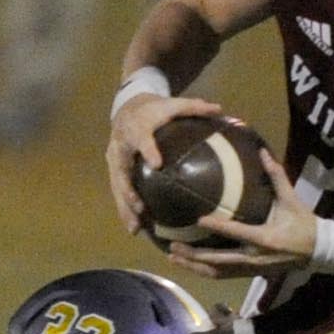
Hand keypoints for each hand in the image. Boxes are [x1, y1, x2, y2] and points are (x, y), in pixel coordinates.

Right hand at [106, 91, 224, 234]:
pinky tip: (135, 227)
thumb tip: (219, 109)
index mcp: (137, 128)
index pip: (141, 139)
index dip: (148, 150)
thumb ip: (194, 107)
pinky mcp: (114, 169)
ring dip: (124, 208)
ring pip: (117, 186)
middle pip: (121, 171)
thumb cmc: (154, 108)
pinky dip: (124, 208)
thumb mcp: (172, 104)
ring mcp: (115, 159)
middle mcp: (121, 145)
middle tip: (140, 208)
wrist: (127, 108)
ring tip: (135, 229)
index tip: (157, 164)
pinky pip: (118, 190)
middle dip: (128, 192)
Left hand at [160, 148, 316, 280]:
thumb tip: (263, 152)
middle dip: (194, 255)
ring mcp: (251, 268)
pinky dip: (205, 272)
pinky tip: (189, 266)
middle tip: (173, 246)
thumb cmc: (304, 223)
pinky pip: (223, 275)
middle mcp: (255, 256)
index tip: (198, 220)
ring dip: (194, 266)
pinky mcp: (250, 274)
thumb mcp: (292, 200)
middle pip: (219, 260)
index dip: (217, 226)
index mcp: (265, 237)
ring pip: (218, 271)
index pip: (236, 232)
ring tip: (173, 257)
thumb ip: (276, 177)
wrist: (318, 251)